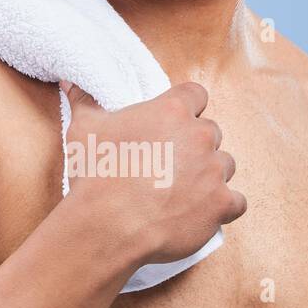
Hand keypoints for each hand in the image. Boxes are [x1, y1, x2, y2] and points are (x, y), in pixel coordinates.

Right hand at [59, 79, 245, 264]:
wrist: (109, 224)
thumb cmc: (97, 174)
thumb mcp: (84, 130)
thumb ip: (84, 101)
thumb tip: (71, 84)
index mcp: (172, 110)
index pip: (197, 95)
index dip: (187, 109)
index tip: (174, 125)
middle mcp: (200, 136)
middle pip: (211, 133)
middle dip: (196, 146)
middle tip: (171, 165)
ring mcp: (214, 171)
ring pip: (225, 166)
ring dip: (210, 176)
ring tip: (184, 192)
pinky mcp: (221, 204)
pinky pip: (236, 202)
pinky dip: (223, 207)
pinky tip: (202, 213)